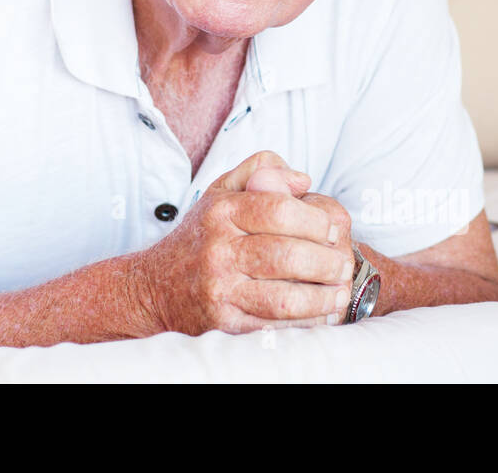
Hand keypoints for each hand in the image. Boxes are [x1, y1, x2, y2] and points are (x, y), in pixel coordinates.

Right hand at [134, 150, 354, 335]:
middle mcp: (218, 250)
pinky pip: (274, 326)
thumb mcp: (220, 192)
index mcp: (221, 212)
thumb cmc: (201, 237)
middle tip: (342, 265)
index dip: (316, 220)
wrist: (155, 288)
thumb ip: (261, 171)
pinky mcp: (223, 324)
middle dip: (326, 262)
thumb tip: (302, 180)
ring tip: (339, 293)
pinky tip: (319, 314)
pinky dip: (304, 323)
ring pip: (284, 298)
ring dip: (322, 298)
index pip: (279, 210)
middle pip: (287, 255)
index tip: (333, 229)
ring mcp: (219, 290)